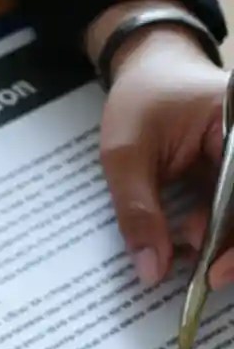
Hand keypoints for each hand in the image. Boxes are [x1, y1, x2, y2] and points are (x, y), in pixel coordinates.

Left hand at [92, 20, 226, 286]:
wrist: (150, 70)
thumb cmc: (141, 100)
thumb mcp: (126, 154)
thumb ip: (137, 211)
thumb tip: (152, 271)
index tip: (213, 273)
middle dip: (231, 248)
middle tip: (201, 278)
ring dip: (223, 243)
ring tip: (188, 254)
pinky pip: (233, 210)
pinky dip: (216, 232)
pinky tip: (190, 243)